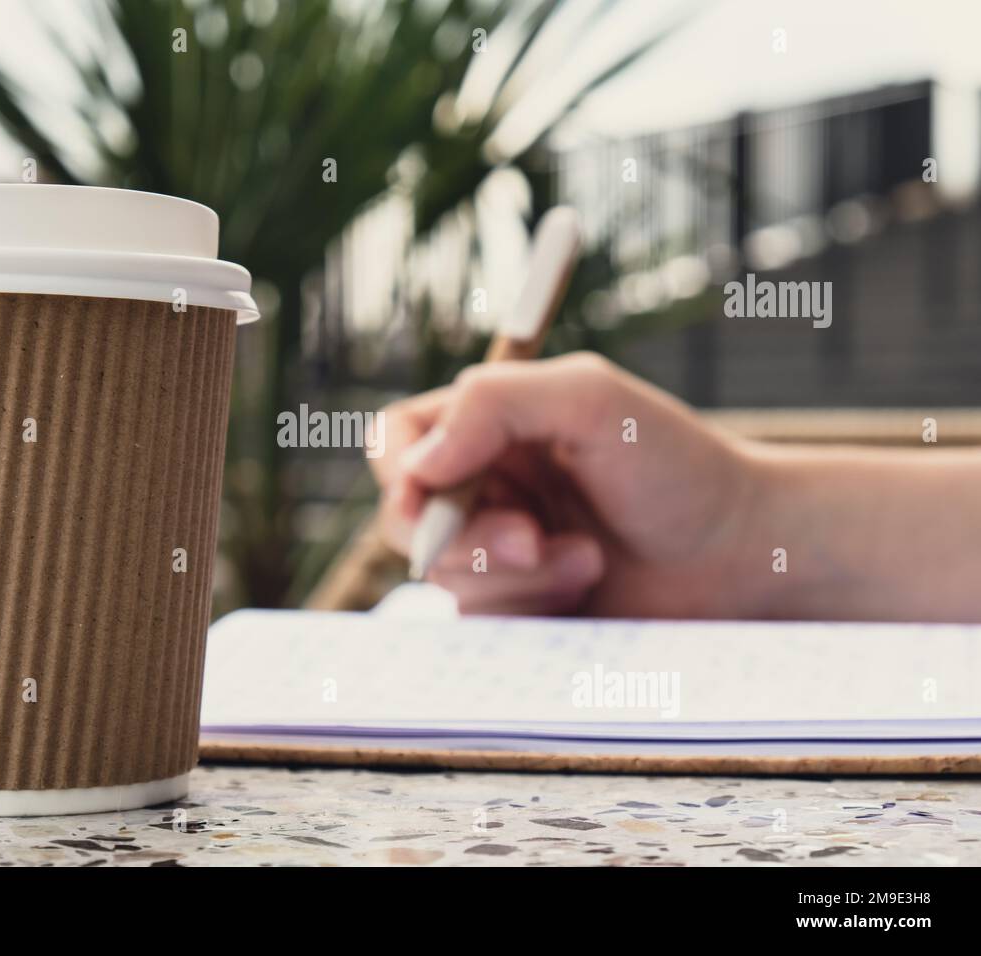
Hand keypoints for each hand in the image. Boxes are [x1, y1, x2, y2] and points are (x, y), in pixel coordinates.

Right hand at [370, 352, 763, 616]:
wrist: (740, 555)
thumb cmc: (676, 466)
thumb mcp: (589, 400)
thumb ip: (494, 405)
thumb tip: (415, 467)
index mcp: (491, 426)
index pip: (398, 442)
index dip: (401, 473)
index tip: (434, 496)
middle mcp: (486, 486)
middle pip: (409, 521)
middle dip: (470, 541)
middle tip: (535, 541)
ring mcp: (499, 550)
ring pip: (449, 579)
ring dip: (519, 576)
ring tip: (590, 559)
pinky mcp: (521, 605)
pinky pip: (483, 621)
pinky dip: (533, 607)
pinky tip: (587, 588)